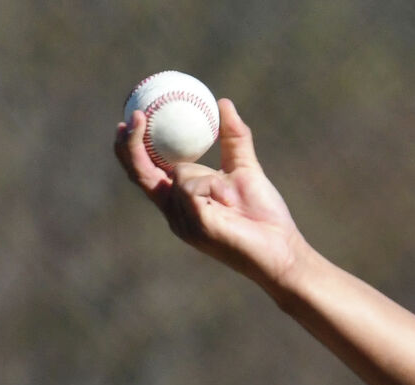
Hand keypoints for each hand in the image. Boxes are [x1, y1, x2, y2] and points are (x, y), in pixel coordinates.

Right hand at [114, 99, 310, 293]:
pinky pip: (193, 188)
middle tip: (134, 116)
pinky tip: (229, 199)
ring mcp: (182, 222)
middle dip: (129, 144)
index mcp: (181, 198)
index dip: (132, 143)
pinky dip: (213, 184)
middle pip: (139, 173)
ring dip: (208, 176)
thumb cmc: (265, 216)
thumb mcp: (246, 169)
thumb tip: (223, 103)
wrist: (284, 250)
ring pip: (178, 175)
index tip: (133, 113)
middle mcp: (175, 211)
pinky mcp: (195, 227)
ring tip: (232, 196)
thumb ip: (234, 139)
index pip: (145, 168)